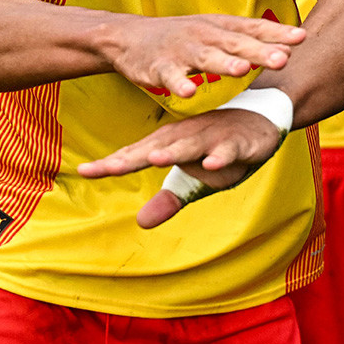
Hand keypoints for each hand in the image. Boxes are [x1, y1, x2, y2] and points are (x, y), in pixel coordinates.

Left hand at [77, 107, 286, 228]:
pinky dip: (220, 156)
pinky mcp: (237, 143)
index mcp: (169, 145)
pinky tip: (212, 164)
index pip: (134, 156)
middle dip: (132, 158)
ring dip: (173, 152)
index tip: (83, 171)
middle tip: (107, 167)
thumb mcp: (195, 181)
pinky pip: (227, 150)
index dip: (110, 164)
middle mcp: (184, 138)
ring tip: (155, 160)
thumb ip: (169, 199)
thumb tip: (141, 222)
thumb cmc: (219, 150)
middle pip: (155, 149)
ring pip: (189, 146)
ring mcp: (211, 139)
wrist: (261, 121)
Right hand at [99, 13, 306, 98]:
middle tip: (283, 58)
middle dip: (259, 51)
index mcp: (220, 27)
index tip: (302, 38)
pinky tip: (188, 93)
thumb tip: (292, 46)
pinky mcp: (158, 66)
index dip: (277, 33)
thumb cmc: (183, 37)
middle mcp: (204, 35)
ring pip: (206, 57)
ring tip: (243, 70)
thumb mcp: (217, 32)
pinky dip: (178, 84)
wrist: (129, 37)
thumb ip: (250, 40)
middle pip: (235, 43)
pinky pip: (170, 76)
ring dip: (224, 63)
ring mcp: (181, 50)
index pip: (253, 28)